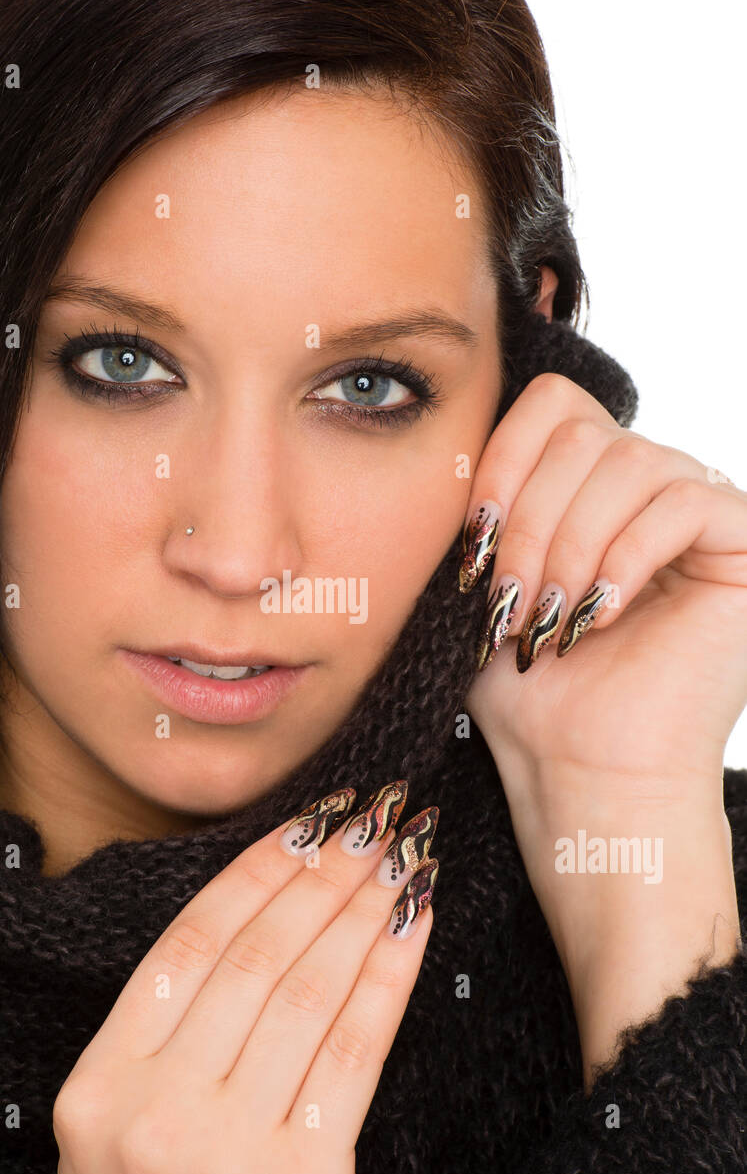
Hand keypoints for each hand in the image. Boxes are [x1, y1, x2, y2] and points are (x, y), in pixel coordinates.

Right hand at [52, 783, 437, 1173]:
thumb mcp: (119, 1135)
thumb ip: (162, 1040)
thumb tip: (258, 912)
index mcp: (98, 1086)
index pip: (187, 947)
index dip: (256, 873)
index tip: (309, 821)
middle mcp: (153, 1110)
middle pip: (254, 958)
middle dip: (325, 874)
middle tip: (374, 816)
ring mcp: (224, 1149)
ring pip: (307, 994)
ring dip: (362, 911)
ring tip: (404, 856)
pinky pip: (353, 1054)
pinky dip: (388, 979)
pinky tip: (414, 927)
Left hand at [462, 372, 746, 789]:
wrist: (580, 771)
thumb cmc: (528, 692)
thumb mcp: (484, 580)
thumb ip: (486, 503)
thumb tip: (456, 441)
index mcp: (588, 484)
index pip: (554, 402)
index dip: (504, 458)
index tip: (473, 545)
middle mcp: (649, 487)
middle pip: (585, 432)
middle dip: (530, 523)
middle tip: (511, 606)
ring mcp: (701, 512)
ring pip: (632, 460)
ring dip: (572, 545)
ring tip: (551, 620)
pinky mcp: (744, 546)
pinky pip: (687, 500)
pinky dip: (628, 558)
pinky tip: (602, 617)